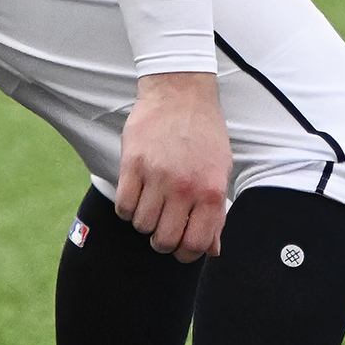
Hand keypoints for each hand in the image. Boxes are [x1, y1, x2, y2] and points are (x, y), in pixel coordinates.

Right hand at [114, 71, 231, 261]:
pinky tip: (137, 193)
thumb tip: (213, 250)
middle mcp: (185, 186)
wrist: (181, 91)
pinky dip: (128, 207)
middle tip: (164, 223)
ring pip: (141, 226)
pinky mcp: (133, 164)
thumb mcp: (220, 170)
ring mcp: (157, 175)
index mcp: (211, 190)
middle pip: (163, 240)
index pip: (195, 245)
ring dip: (145, 220)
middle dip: (163, 239)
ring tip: (152, 202)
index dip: (186, 253)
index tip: (181, 245)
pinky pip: (123, 207)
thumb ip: (216, 212)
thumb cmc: (205, 132)